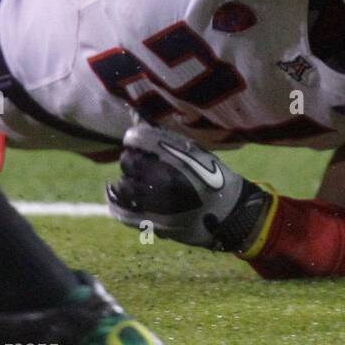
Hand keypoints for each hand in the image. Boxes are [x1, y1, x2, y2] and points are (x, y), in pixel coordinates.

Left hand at [106, 120, 268, 251]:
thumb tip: (141, 121)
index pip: (139, 140)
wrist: (229, 214)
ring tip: (131, 176)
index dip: (135, 136)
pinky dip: (115, 200)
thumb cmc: (215, 178)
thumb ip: (171, 139)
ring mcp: (155, 205)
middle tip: (137, 158)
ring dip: (125, 178)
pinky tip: (115, 191)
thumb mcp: (199, 152)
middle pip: (128, 162)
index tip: (135, 137)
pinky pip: (122, 211)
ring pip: (123, 186)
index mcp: (177, 159)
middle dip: (131, 158)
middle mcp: (163, 181)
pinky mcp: (151, 223)